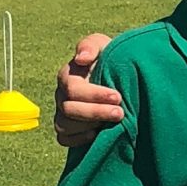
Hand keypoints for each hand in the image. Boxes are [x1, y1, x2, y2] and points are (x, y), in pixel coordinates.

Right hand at [54, 33, 121, 147]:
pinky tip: (98, 136)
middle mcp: (62, 96)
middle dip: (95, 112)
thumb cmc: (112, 59)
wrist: (124, 79)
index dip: (94, 95)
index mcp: (69, 76)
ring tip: (114, 124)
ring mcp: (64, 114)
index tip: (118, 97)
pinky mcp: (70, 130)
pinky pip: (64, 139)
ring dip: (89, 126)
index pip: (72, 89)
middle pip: (68, 109)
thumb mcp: (104, 46)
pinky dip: (78, 140)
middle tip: (121, 113)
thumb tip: (81, 59)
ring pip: (64, 125)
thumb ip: (91, 46)